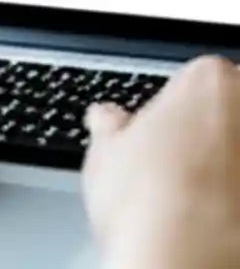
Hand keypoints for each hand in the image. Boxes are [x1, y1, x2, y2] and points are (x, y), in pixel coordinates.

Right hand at [82, 56, 239, 268]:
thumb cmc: (147, 201)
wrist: (183, 260)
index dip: (175, 112)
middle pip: (231, 112)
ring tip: (194, 202)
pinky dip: (234, 199)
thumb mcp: (104, 151)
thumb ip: (110, 125)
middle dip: (209, 135)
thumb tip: (106, 120)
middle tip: (177, 166)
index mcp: (208, 80)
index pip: (198, 81)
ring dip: (227, 168)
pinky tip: (217, 220)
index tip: (160, 133)